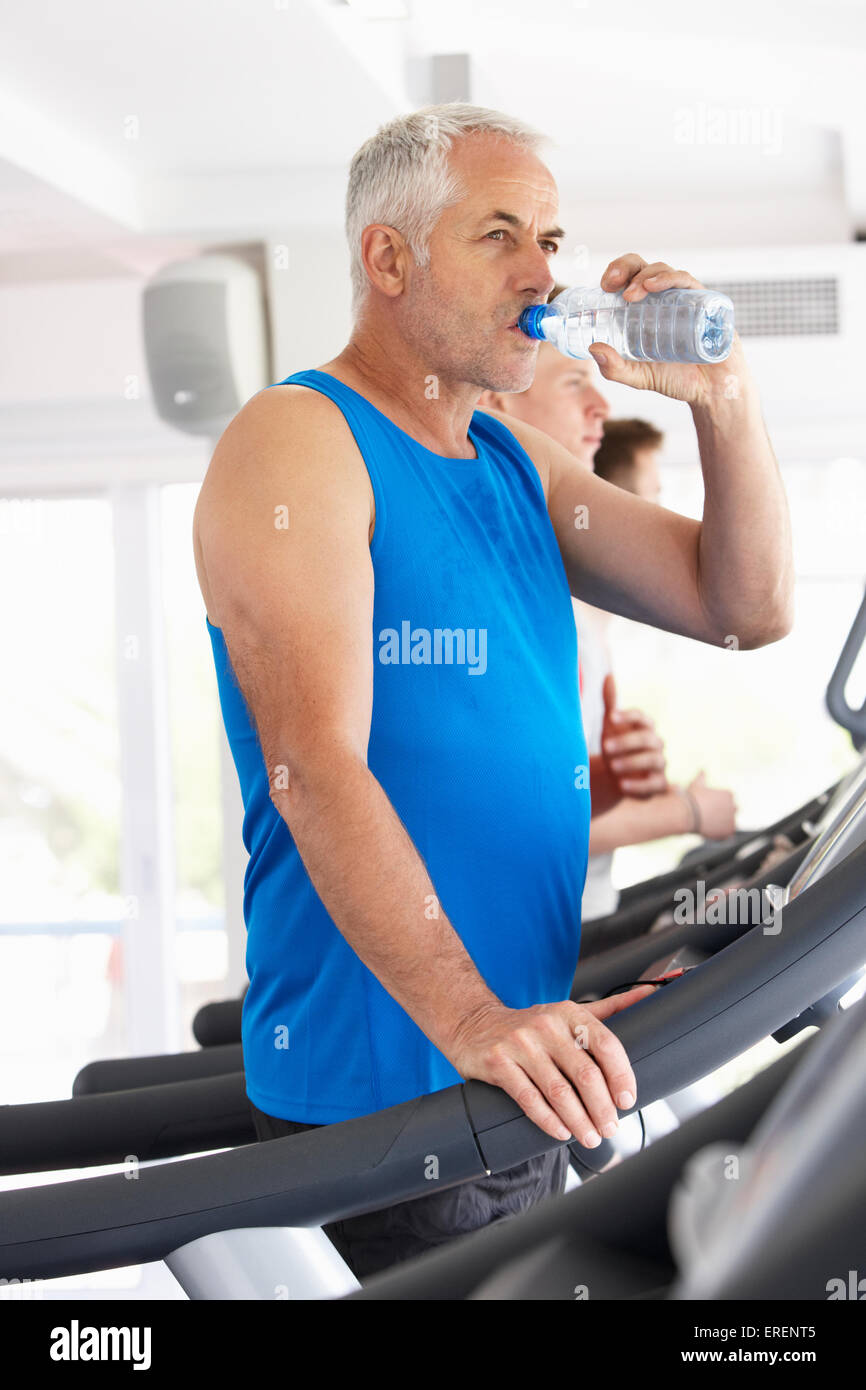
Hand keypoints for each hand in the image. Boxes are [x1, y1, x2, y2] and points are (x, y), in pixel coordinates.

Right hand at [445, 985, 656, 1144]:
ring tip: (591, 1137)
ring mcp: (519, 1044)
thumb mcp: (567, 1012)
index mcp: (568, 1012)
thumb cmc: (529, 1025)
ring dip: (579, 1121)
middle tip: (610, 1128)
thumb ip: (609, 1008)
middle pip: (585, 1073)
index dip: (621, 1075)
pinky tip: (561, 1132)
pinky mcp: (497, 1063)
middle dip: (602, 1107)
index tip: (628, 1100)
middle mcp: (545, 1025)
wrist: (472, 1023)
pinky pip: (529, 1099)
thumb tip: (650, 993)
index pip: (606, 1043)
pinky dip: (549, 1120)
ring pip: (559, 1091)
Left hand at [587, 253, 749, 408]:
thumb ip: (615, 368)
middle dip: (624, 267)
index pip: (627, 279)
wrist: (711, 391)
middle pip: (642, 267)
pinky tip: (655, 287)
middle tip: (611, 284)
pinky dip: (670, 279)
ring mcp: (684, 298)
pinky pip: (687, 281)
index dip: (615, 273)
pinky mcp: (704, 302)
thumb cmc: (675, 379)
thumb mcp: (638, 377)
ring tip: (630, 294)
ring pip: (663, 271)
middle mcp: (663, 298)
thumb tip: (593, 348)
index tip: (604, 286)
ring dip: (644, 276)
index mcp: (644, 309)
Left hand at [591, 673, 666, 815]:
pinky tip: (621, 785)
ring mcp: (660, 764)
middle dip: (627, 742)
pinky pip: (655, 784)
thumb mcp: (610, 726)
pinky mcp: (659, 784)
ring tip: (612, 767)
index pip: (642, 717)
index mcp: (645, 726)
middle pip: (648, 738)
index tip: (610, 716)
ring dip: (632, 762)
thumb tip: (609, 676)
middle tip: (605, 746)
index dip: (628, 716)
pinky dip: (639, 785)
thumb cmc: (615, 745)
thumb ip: (611, 703)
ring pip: (653, 760)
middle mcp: (656, 743)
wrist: (615, 775)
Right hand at [687, 770, 736, 838]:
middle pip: (731, 810)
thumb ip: (702, 777)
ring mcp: (732, 819)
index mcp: (729, 794)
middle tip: (709, 816)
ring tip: (708, 825)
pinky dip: (721, 834)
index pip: (727, 799)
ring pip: (729, 822)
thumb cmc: (691, 798)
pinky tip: (710, 831)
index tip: (708, 806)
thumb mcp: (696, 784)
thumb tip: (702, 769)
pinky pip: (728, 834)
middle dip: (723, 813)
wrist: (687, 814)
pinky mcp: (729, 831)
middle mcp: (734, 806)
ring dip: (722, 823)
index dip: (717, 803)